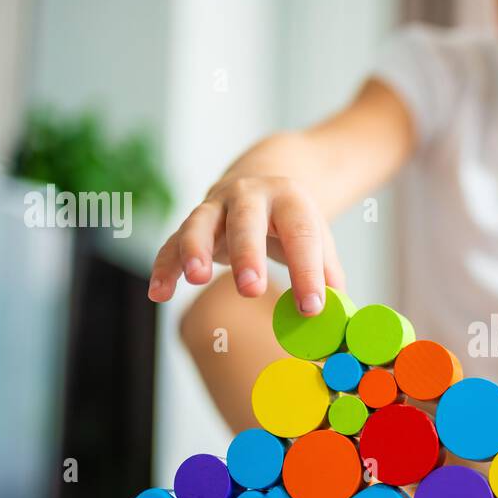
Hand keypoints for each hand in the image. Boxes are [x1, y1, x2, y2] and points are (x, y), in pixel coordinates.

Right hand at [148, 175, 345, 313]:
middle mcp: (250, 196)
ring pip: (201, 223)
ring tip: (196, 278)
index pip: (302, 236)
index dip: (307, 273)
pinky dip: (164, 267)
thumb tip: (339, 316)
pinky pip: (172, 243)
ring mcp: (216, 206)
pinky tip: (159, 293)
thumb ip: (328, 275)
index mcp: (290, 200)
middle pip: (247, 222)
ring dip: (196, 250)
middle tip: (252, 288)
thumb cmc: (293, 222)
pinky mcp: (192, 222)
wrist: (262, 181)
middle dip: (248, 255)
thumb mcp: (318, 239)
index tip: (311, 308)